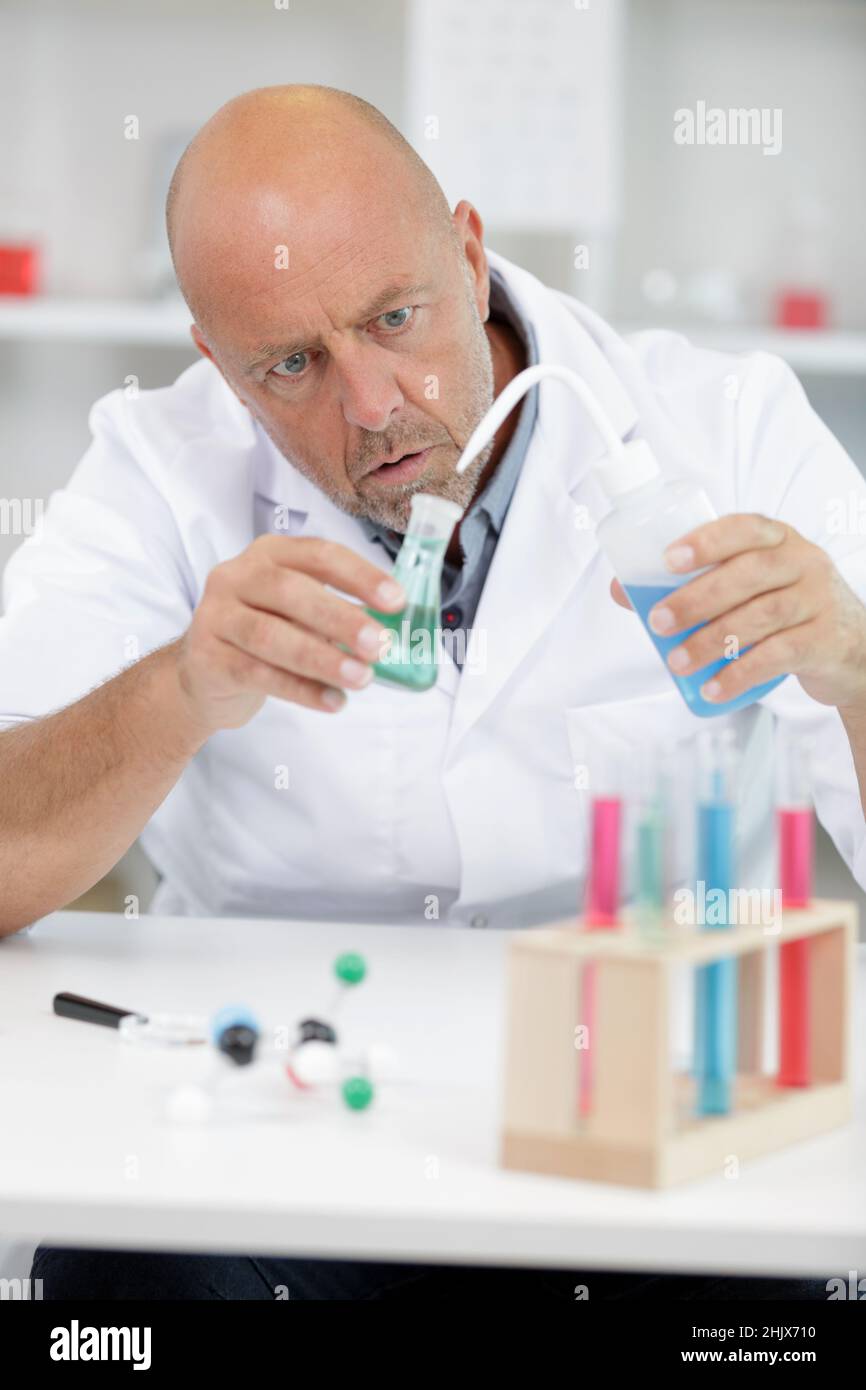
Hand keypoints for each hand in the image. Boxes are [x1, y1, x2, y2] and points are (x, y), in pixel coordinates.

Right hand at [175, 535, 404, 730]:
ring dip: (322, 658)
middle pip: (291, 591)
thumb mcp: (299, 613)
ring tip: (362, 678)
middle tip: (380, 645)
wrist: (204, 673)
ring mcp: (216, 616)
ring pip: (271, 636)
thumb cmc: (265, 635)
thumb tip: (393, 632)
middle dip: (341, 618)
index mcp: (269, 554)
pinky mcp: (207, 658)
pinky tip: (333, 701)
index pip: (319, 555)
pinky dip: (301, 690)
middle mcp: (237, 576)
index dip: (360, 576)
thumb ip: (338, 613)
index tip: (397, 601)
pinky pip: (258, 674)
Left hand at [610, 514, 865, 713]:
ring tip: (677, 662)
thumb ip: (695, 584)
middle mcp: (802, 562)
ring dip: (712, 641)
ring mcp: (817, 600)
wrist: (850, 646)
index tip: (668, 559)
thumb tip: (623, 591)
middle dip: (696, 598)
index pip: (743, 528)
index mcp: (777, 539)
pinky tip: (713, 688)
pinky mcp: (824, 640)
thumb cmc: (783, 607)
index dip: (706, 541)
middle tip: (658, 622)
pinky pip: (779, 655)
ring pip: (761, 616)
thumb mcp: (749, 586)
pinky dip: (741, 673)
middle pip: (748, 574)